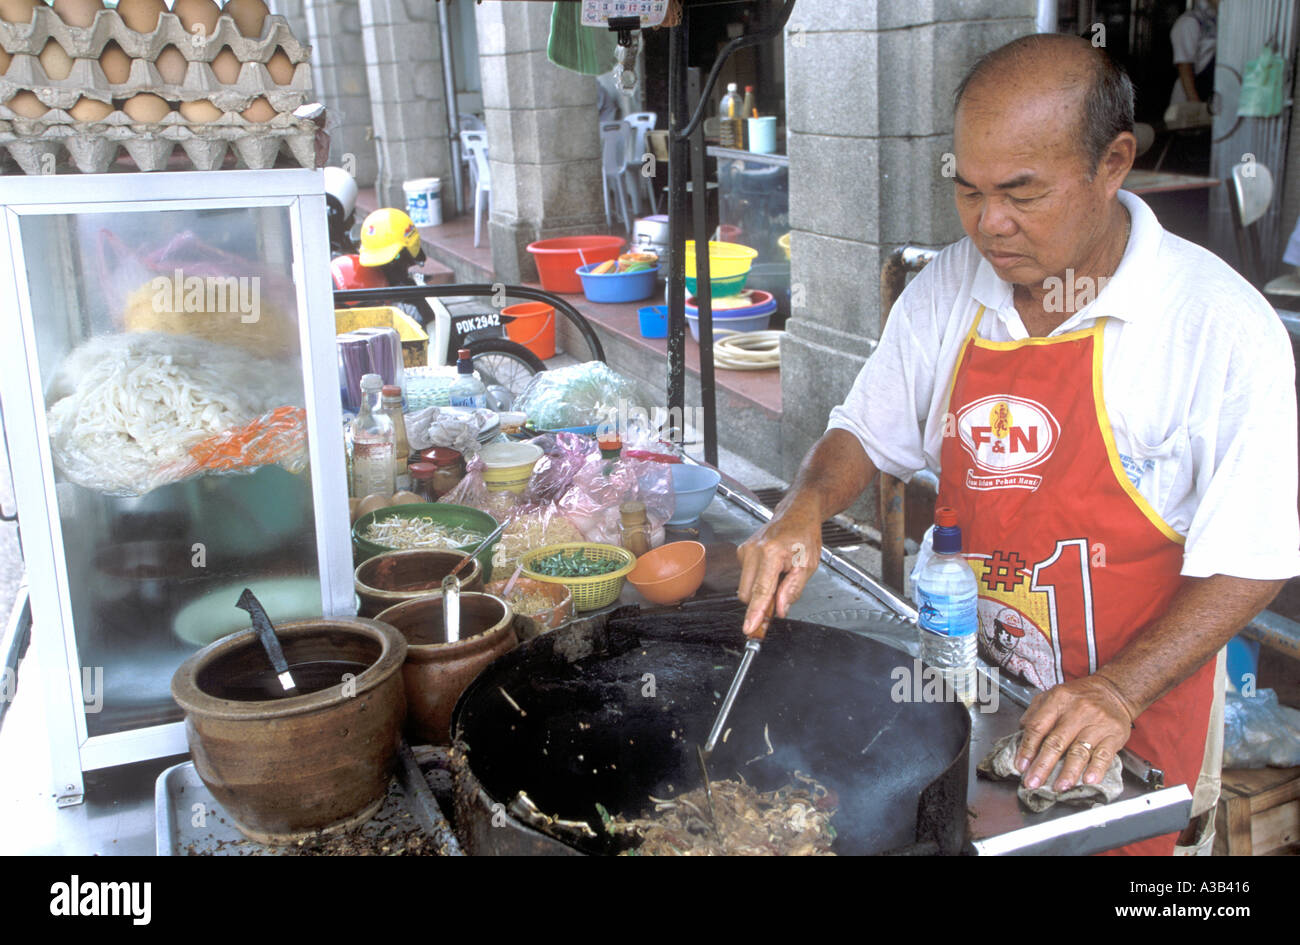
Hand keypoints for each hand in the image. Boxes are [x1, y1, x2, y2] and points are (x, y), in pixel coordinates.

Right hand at [736, 502, 821, 636]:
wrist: (796, 514)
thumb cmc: (804, 536)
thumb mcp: (808, 565)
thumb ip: (793, 589)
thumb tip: (779, 609)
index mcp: (771, 553)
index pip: (761, 590)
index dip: (755, 612)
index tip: (749, 628)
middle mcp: (753, 551)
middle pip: (748, 593)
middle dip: (761, 603)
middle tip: (780, 600)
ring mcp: (745, 551)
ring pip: (745, 587)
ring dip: (760, 591)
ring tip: (779, 577)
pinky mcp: (741, 552)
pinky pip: (745, 578)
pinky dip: (757, 581)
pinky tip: (771, 570)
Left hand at [1014, 673, 1137, 791]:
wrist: (1113, 691)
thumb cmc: (1080, 697)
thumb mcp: (1053, 695)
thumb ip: (1035, 713)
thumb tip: (1021, 733)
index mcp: (1058, 700)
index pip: (1038, 727)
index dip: (1027, 748)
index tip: (1022, 766)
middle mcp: (1077, 711)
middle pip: (1056, 742)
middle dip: (1043, 766)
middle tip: (1033, 782)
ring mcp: (1096, 723)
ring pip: (1079, 751)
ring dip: (1068, 773)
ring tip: (1059, 787)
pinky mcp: (1114, 735)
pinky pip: (1104, 755)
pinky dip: (1096, 769)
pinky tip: (1088, 780)